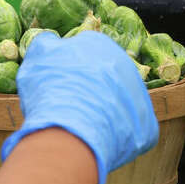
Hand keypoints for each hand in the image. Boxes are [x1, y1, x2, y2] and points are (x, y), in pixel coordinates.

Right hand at [2, 31, 158, 183]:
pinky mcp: (147, 128)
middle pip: (106, 78)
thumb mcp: (37, 57)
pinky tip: (98, 141)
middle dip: (91, 90)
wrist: (71, 131)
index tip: (59, 83)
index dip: (70, 69)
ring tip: (82, 127)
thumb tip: (51, 42)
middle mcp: (125, 65)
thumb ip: (46, 44)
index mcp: (98, 44)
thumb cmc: (51, 90)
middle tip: (70, 107)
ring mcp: (140, 97)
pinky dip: (116, 138)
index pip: (85, 52)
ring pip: (119, 104)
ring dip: (105, 113)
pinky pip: (130, 132)